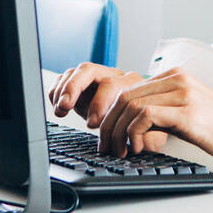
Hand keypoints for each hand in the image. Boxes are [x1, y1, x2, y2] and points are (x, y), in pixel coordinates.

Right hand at [47, 63, 168, 152]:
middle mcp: (112, 76)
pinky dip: (57, 91)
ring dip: (63, 90)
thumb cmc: (150, 124)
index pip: (111, 85)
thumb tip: (141, 142)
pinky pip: (65, 80)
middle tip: (65, 106)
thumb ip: (148, 136)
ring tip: (60, 110)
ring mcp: (96, 78)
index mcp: (131, 85)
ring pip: (75, 73)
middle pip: (89, 70)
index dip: (99, 103)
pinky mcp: (83, 85)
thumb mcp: (154, 131)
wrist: (146, 115)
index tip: (93, 124)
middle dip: (73, 88)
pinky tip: (58, 107)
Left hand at [97, 68, 212, 166]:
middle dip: (108, 126)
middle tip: (107, 149)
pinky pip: (146, 115)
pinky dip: (133, 133)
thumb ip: (163, 113)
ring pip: (131, 104)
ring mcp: (183, 93)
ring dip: (118, 132)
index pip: (129, 90)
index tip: (108, 139)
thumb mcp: (187, 114)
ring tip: (120, 152)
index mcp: (176, 77)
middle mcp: (178, 79)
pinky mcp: (188, 112)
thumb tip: (133, 129)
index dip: (111, 116)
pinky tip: (137, 148)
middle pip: (124, 96)